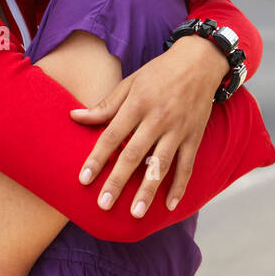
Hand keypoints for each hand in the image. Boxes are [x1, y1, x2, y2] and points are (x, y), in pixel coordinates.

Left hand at [70, 35, 227, 216]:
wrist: (200, 62)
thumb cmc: (159, 72)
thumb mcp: (130, 82)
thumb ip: (105, 105)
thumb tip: (74, 117)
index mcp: (138, 104)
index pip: (112, 135)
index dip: (97, 158)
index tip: (84, 179)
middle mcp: (157, 118)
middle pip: (134, 155)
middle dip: (118, 182)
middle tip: (104, 205)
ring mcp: (178, 129)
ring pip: (161, 165)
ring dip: (148, 191)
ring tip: (135, 213)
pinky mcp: (195, 137)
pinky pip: (187, 166)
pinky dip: (179, 187)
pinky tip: (169, 206)